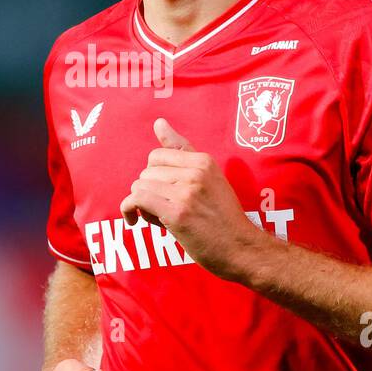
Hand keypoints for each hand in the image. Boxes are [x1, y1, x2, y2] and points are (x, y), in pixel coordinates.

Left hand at [118, 118, 259, 279]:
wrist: (242, 248)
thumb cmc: (223, 217)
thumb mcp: (209, 177)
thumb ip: (182, 149)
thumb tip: (158, 122)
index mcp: (203, 161)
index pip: (157, 156)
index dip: (155, 177)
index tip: (164, 193)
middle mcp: (195, 172)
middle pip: (146, 173)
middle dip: (149, 191)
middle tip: (163, 210)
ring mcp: (186, 192)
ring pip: (140, 187)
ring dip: (141, 204)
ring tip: (158, 217)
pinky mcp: (177, 213)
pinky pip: (138, 200)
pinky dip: (129, 210)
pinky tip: (133, 220)